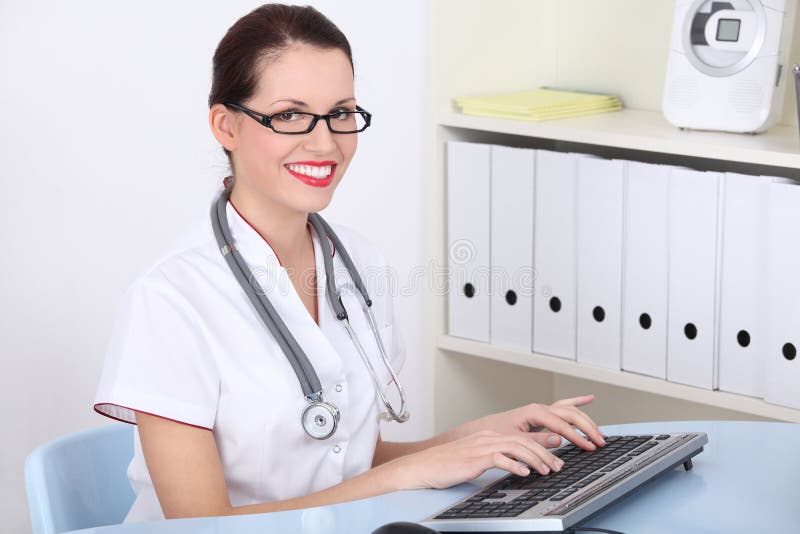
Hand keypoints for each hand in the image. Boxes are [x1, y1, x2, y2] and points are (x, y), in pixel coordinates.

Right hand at [388, 430, 564, 489]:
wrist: (423, 466)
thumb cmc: (447, 465)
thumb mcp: (476, 459)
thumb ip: (496, 457)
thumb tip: (518, 465)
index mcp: (489, 436)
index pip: (521, 437)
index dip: (541, 446)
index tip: (555, 459)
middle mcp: (487, 437)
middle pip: (523, 440)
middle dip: (544, 453)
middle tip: (558, 466)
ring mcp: (480, 447)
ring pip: (515, 447)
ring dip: (534, 459)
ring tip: (546, 471)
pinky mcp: (473, 459)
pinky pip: (498, 458)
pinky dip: (514, 465)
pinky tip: (524, 473)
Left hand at [452, 395, 604, 450]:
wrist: (485, 429)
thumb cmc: (497, 434)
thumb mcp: (515, 440)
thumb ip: (537, 440)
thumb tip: (559, 439)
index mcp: (535, 412)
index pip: (562, 425)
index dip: (578, 436)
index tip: (590, 447)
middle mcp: (541, 408)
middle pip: (571, 415)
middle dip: (588, 428)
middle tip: (601, 442)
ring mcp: (543, 410)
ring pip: (570, 411)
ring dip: (587, 421)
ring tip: (600, 432)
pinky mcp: (543, 414)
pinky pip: (564, 406)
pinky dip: (577, 402)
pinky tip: (589, 398)